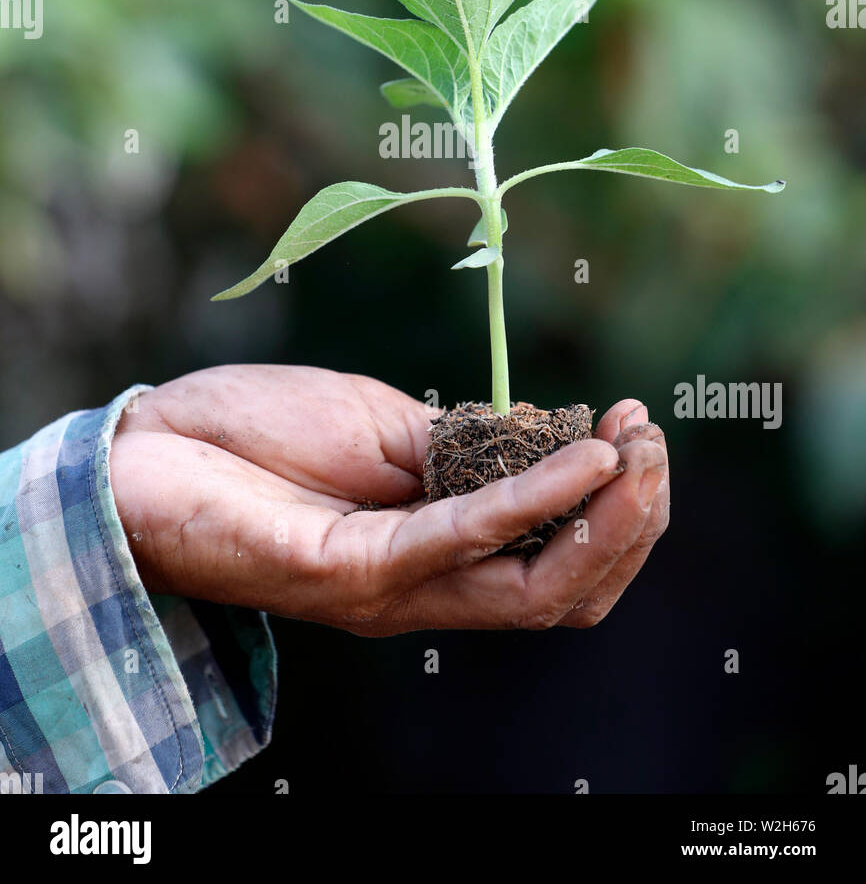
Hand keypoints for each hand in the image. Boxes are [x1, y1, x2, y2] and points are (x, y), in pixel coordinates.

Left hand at [110, 365, 668, 633]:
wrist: (145, 457)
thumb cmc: (255, 439)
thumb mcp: (384, 429)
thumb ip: (466, 448)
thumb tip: (550, 436)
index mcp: (439, 550)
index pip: (557, 558)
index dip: (616, 505)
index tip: (639, 426)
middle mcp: (429, 585)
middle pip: (567, 589)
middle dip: (633, 521)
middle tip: (655, 441)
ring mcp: (396, 586)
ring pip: (538, 588)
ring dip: (607, 517)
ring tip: (639, 450)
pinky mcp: (356, 570)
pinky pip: (465, 540)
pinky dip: (537, 499)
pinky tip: (588, 458)